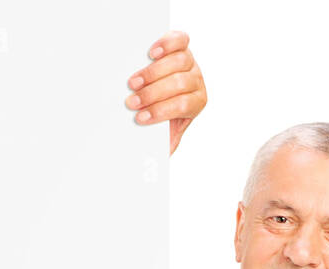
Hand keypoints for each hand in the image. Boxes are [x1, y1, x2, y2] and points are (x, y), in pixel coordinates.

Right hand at [125, 30, 206, 155]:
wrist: (169, 91)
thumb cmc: (165, 114)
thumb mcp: (166, 131)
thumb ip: (163, 143)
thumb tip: (153, 168)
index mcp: (197, 103)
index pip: (182, 106)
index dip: (161, 112)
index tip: (140, 119)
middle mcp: (197, 81)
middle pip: (179, 84)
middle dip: (153, 94)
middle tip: (131, 102)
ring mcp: (191, 62)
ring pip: (178, 62)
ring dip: (152, 73)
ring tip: (133, 82)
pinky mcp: (183, 46)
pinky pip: (180, 40)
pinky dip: (166, 44)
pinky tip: (151, 53)